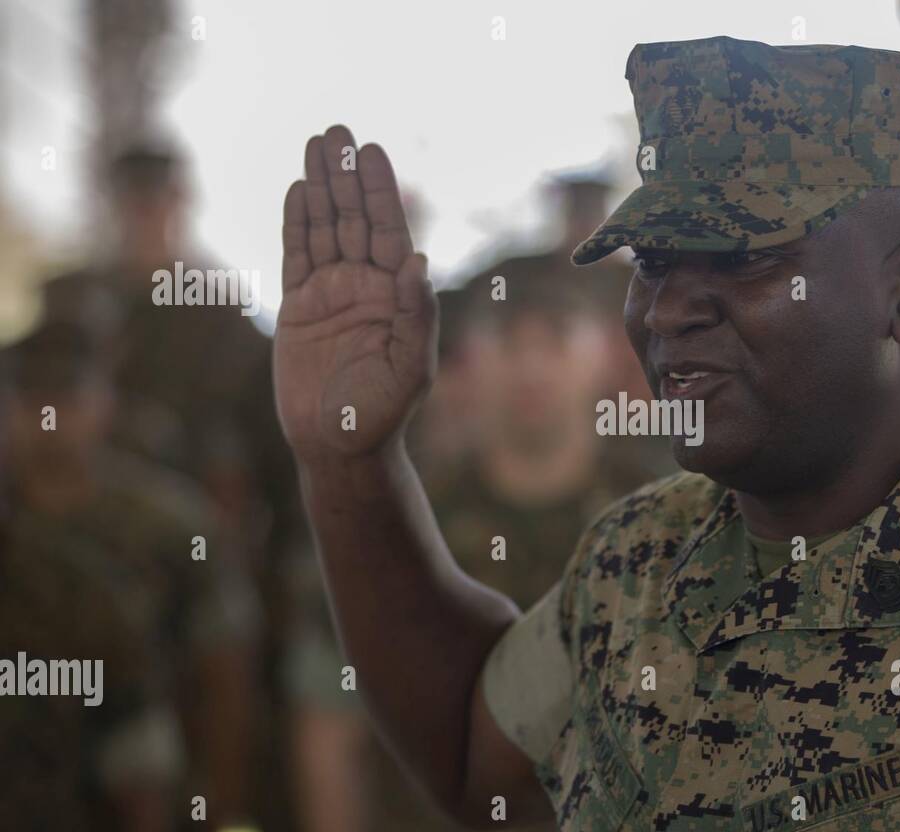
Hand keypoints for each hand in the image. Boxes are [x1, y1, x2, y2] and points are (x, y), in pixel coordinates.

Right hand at [274, 124, 436, 462]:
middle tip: (338, 130)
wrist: (338, 446)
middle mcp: (365, 287)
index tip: (373, 149)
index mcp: (396, 295)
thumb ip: (417, 312)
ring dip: (319, 188)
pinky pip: (295, 256)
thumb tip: (419, 258)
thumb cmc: (384, 412)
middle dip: (346, 175)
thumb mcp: (412, 365)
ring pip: (323, 230)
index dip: (380, 190)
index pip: (388, 231)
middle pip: (353, 219)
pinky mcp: (298, 309)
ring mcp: (331, 294)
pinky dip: (295, 224)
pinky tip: (295, 190)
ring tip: (314, 145)